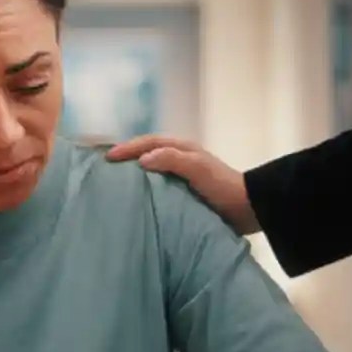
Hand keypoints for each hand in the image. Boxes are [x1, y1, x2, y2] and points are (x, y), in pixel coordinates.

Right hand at [106, 136, 260, 235]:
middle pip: (146, 152)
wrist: (248, 209)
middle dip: (126, 156)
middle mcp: (180, 159)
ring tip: (113, 183)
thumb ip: (172, 160)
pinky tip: (134, 199)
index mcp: (182, 149)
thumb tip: (142, 160)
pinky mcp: (183, 192)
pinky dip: (143, 188)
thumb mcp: (198, 169)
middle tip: (103, 166)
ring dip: (133, 172)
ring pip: (150, 169)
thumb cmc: (222, 187)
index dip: (127, 148)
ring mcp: (181, 176)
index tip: (107, 158)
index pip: (148, 143)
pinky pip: (157, 186)